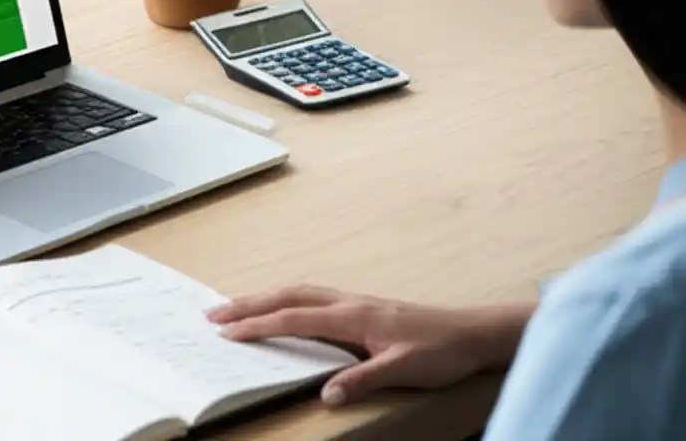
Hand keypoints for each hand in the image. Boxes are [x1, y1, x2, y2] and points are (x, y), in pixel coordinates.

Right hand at [206, 285, 534, 405]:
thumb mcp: (403, 370)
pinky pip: (310, 296)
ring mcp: (354, 301)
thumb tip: (325, 395)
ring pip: (297, 291)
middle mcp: (347, 302)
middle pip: (286, 295)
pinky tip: (280, 308)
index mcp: (352, 315)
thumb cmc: (440, 351)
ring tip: (234, 307)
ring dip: (263, 298)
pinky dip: (284, 299)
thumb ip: (362, 380)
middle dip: (247, 304)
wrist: (472, 333)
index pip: (293, 318)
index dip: (258, 325)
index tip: (228, 332)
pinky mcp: (360, 306)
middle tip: (212, 314)